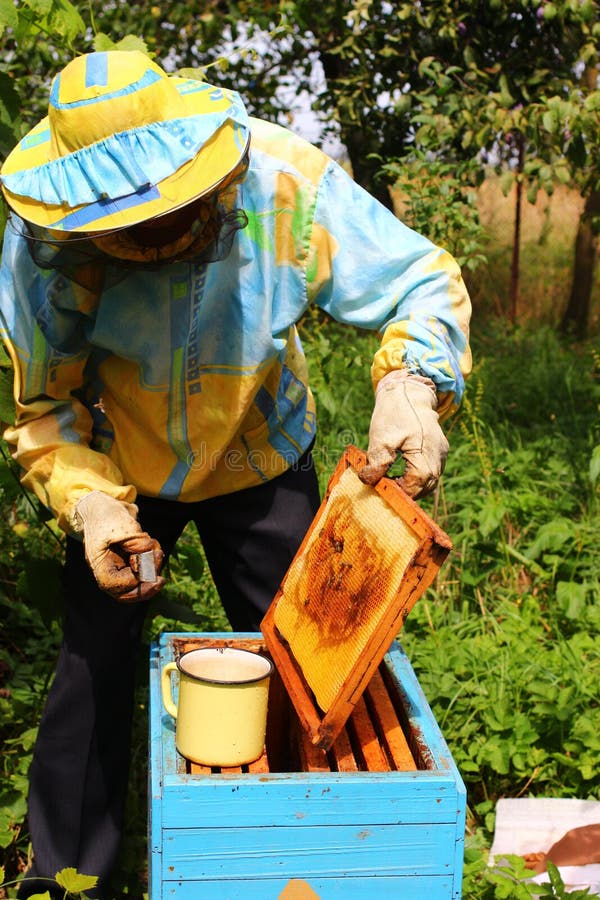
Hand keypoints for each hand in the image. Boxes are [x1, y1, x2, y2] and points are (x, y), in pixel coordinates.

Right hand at [75, 491, 164, 601]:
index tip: (143, 564)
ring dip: (151, 569)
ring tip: (157, 550)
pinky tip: (155, 546)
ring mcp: (118, 565)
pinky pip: (143, 569)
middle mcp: (108, 568)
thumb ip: (139, 544)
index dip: (132, 580)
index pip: (114, 585)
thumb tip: (152, 558)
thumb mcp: (124, 526)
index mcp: (99, 563)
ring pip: (136, 582)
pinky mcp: (128, 559)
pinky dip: (152, 561)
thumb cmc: (108, 515)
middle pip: (124, 593)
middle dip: (144, 589)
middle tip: (161, 580)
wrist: (104, 504)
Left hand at [359, 369, 448, 498]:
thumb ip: (377, 462)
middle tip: (384, 491)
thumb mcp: (381, 438)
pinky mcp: (439, 451)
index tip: (381, 492)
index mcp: (426, 453)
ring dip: (412, 487)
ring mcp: (441, 455)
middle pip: (425, 488)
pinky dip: (417, 478)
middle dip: (405, 493)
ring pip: (429, 482)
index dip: (398, 493)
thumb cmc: (394, 413)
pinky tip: (401, 476)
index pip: (415, 486)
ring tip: (391, 484)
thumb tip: (368, 482)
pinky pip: (430, 472)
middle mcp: (438, 457)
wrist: (408, 392)